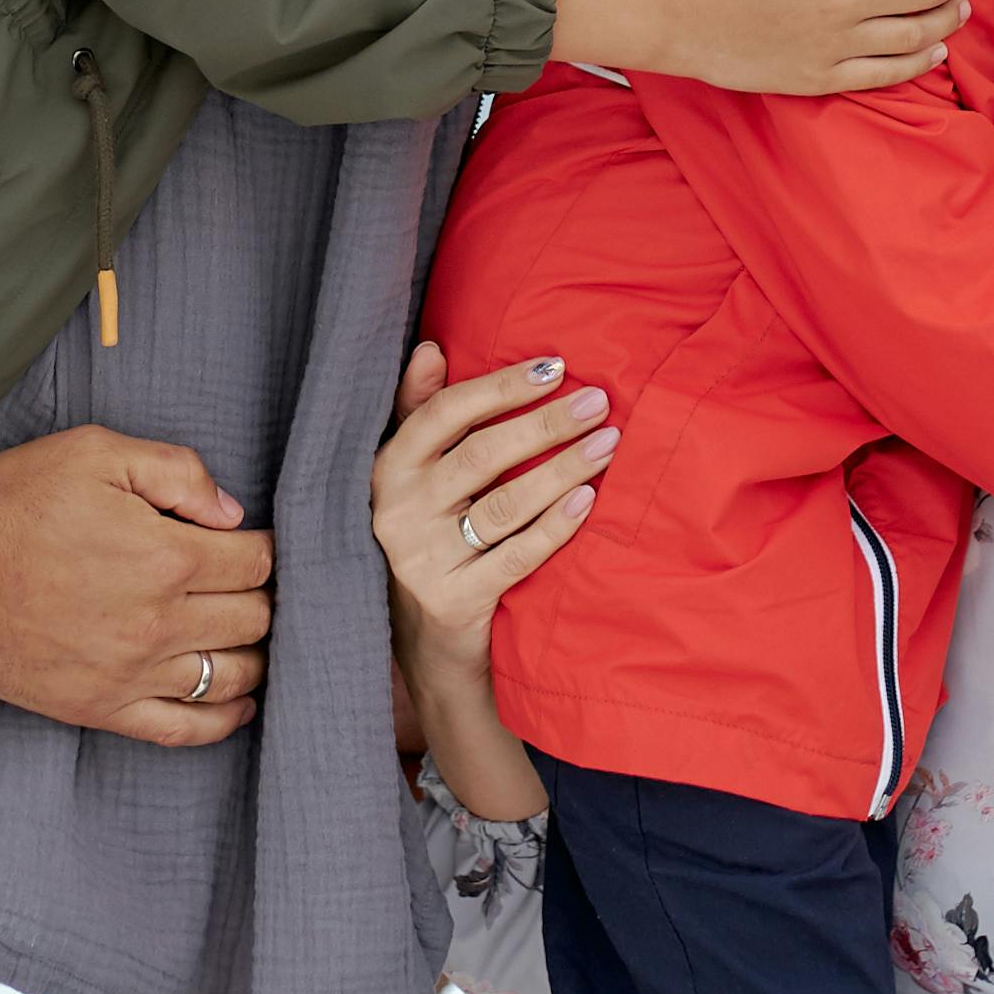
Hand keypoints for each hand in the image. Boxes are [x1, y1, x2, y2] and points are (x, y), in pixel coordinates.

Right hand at [0, 422, 271, 736]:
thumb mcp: (95, 453)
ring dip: (253, 655)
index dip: (265, 548)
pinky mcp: (100, 709)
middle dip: (262, 598)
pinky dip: (223, 720)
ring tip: (249, 639)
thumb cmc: (11, 503)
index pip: (257, 561)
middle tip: (250, 587)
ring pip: (230, 676)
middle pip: (253, 619)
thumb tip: (232, 513)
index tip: (254, 544)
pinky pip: (183, 729)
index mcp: (166, 555)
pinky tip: (240, 704)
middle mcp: (159, 621)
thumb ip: (176, 471)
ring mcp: (131, 673)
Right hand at [372, 345, 575, 820]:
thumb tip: (430, 347)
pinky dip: (556, 526)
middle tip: (598, 402)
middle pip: (483, 454)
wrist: (422, 646)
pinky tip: (589, 502)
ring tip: (608, 444)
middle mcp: (397, 512)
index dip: (502, 387)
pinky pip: (517, 555)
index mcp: (386, 470)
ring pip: (505, 503)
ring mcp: (423, 560)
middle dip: (546, 423)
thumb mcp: (410, 479)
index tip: (557, 367)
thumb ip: (418, 412)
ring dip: (562, 469)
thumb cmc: (425, 540)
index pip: (446, 413)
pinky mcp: (454, 601)